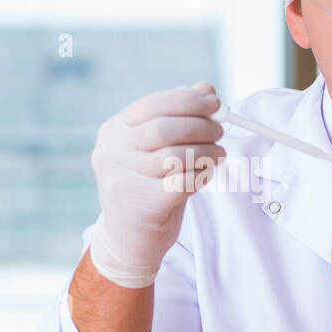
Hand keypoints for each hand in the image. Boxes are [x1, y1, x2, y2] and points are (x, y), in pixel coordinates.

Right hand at [88, 82, 225, 287]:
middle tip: (220, 131)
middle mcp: (111, 153)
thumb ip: (178, 118)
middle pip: (164, 128)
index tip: (214, 104)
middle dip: (201, 126)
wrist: (128, 241)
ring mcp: (123, 180)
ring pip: (176, 156)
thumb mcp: (156, 150)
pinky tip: (204, 176)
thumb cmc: (147, 188)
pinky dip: (201, 176)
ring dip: (207, 152)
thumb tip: (206, 89)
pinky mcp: (142, 205)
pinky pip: (182, 182)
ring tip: (218, 156)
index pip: (152, 104)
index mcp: (113, 132)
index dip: (187, 101)